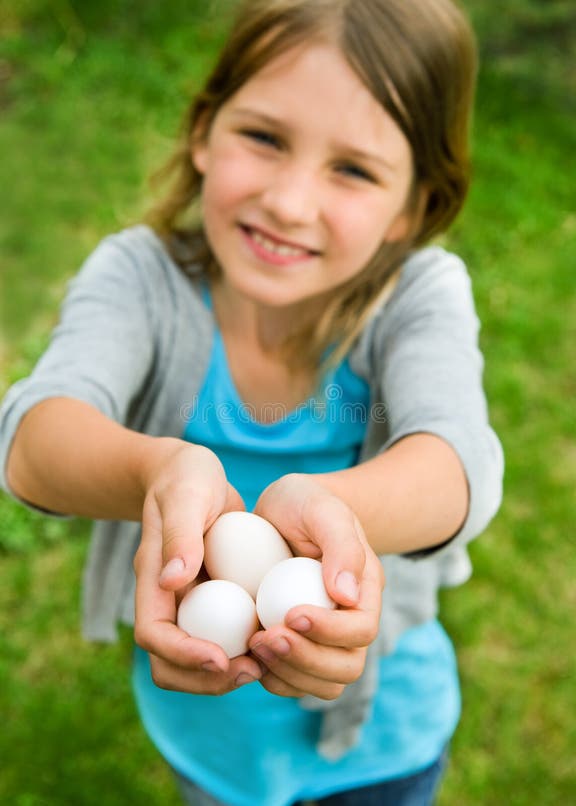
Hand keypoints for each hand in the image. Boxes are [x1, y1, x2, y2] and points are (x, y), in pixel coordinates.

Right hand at [133, 441, 261, 693]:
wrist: (193, 473)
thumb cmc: (188, 477)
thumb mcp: (188, 496)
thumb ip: (180, 535)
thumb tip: (174, 582)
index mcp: (151, 579)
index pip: (153, 634)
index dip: (183, 654)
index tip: (221, 659)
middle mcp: (166, 599)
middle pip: (169, 662)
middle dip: (206, 678)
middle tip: (253, 671)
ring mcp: (188, 603)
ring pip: (195, 659)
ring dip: (225, 673)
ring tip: (266, 665)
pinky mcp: (211, 600)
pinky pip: (221, 639)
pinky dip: (241, 650)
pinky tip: (275, 641)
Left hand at [251, 474, 383, 698]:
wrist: (283, 510)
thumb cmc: (304, 502)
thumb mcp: (322, 510)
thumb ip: (340, 545)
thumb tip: (346, 595)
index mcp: (364, 590)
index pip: (362, 629)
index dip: (330, 631)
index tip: (290, 614)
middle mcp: (350, 620)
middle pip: (347, 667)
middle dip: (306, 659)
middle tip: (265, 637)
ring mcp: (325, 638)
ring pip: (323, 684)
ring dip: (288, 673)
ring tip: (254, 643)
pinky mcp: (297, 645)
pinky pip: (295, 681)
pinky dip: (274, 678)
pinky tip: (249, 653)